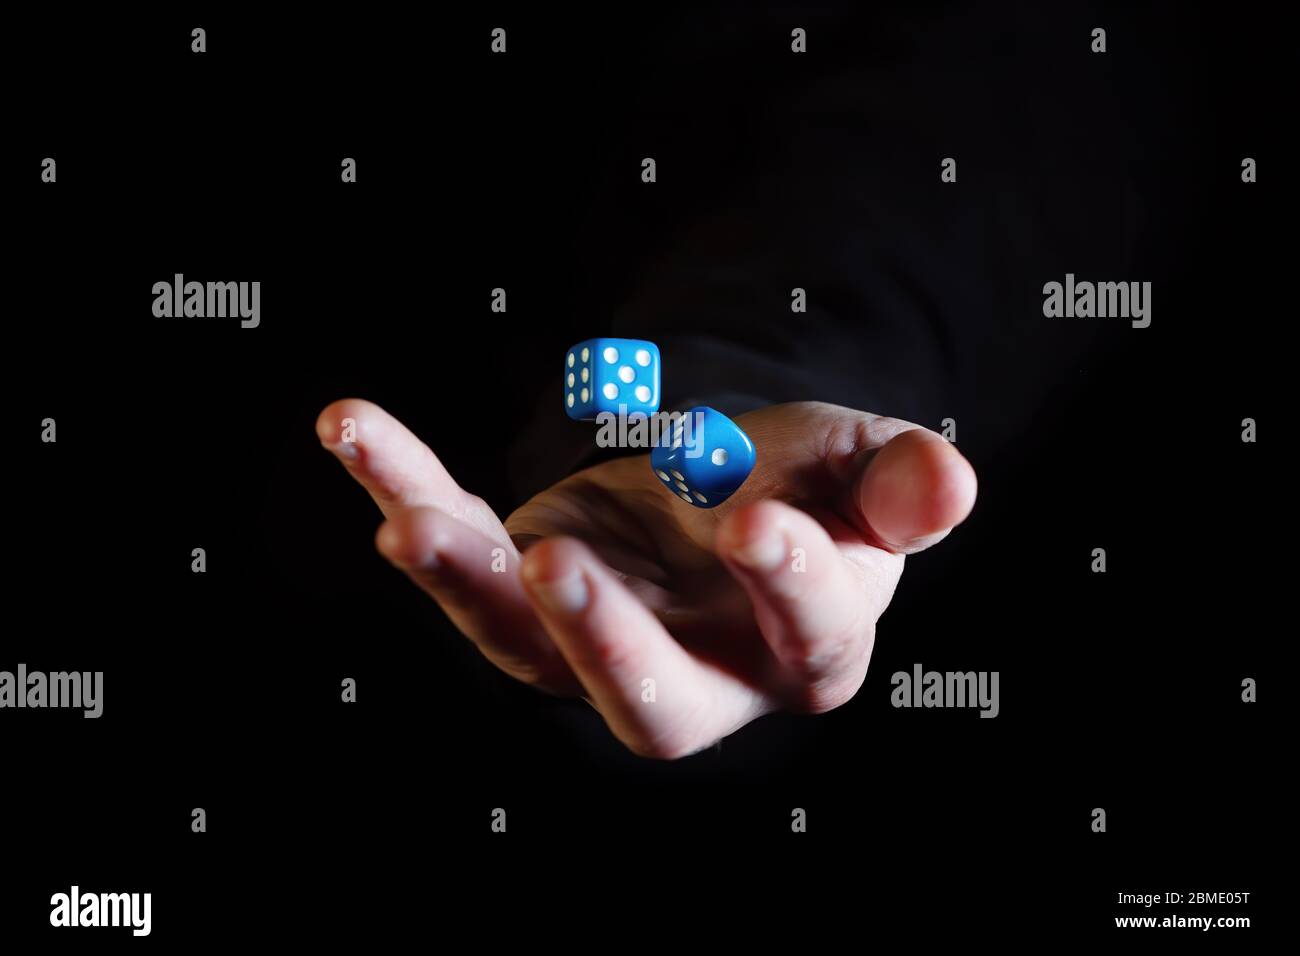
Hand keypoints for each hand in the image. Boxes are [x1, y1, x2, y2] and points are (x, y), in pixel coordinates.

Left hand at [317, 399, 975, 757]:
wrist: (722, 493)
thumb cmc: (808, 488)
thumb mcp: (861, 471)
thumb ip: (901, 482)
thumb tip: (950, 488)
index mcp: (802, 644)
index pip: (803, 630)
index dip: (785, 579)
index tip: (754, 516)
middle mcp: (696, 669)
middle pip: (653, 704)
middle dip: (605, 643)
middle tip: (560, 562)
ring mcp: (594, 640)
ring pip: (525, 648)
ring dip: (465, 584)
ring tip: (410, 518)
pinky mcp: (522, 594)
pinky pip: (458, 556)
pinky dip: (405, 492)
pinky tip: (352, 426)